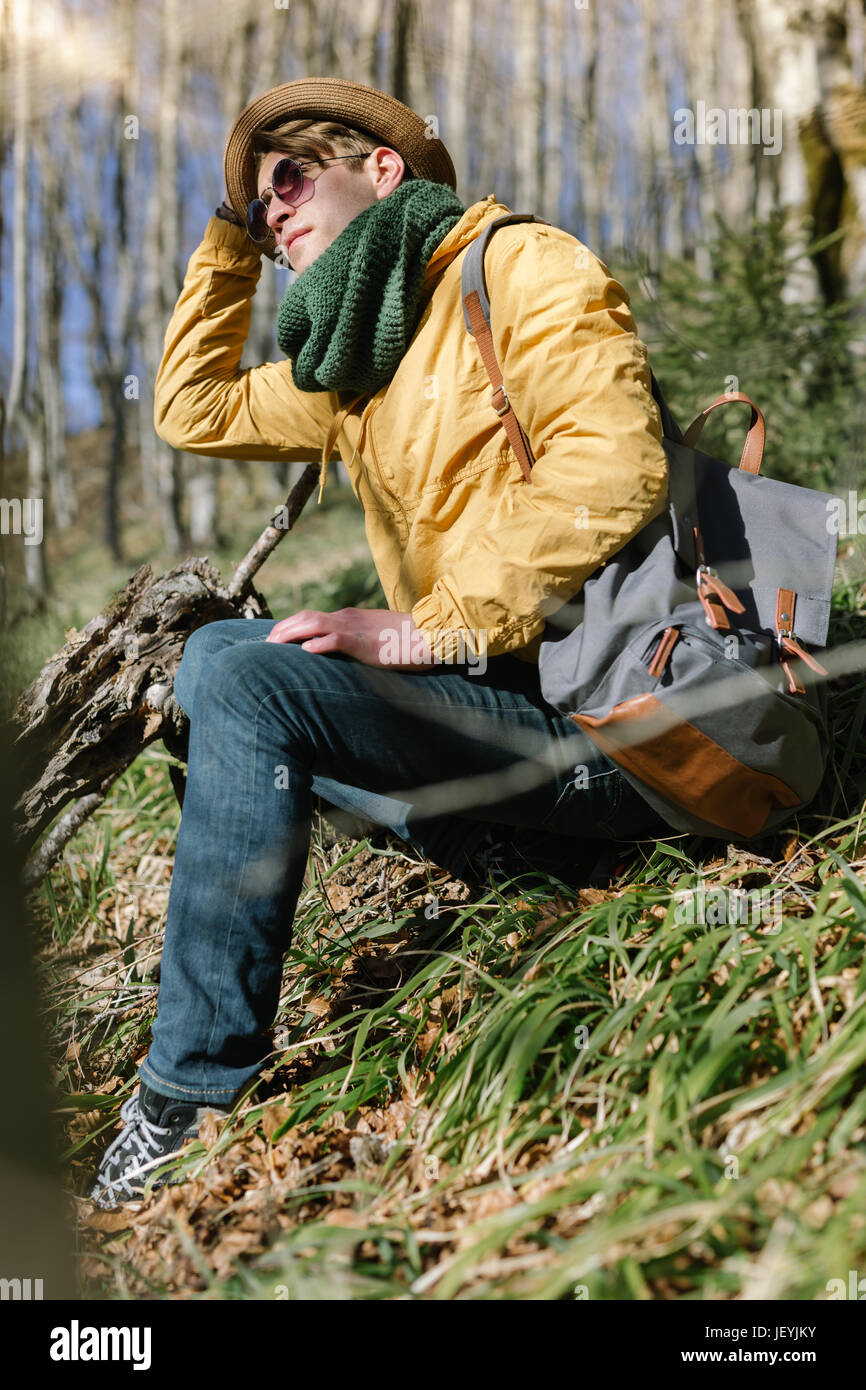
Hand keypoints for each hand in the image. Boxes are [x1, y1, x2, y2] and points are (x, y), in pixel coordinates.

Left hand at [265, 608, 436, 670]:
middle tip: (266, 644)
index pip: (312, 617)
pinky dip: (318, 644)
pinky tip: (306, 652)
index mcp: (350, 618)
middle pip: (306, 617)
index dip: (291, 626)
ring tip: (273, 646)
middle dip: (282, 629)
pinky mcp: (363, 641)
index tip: (277, 639)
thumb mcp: (377, 638)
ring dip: (290, 634)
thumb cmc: (407, 640)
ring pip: (313, 624)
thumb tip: (346, 654)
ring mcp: (355, 628)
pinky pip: (335, 639)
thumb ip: (359, 642)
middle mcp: (347, 618)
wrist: (430, 635)